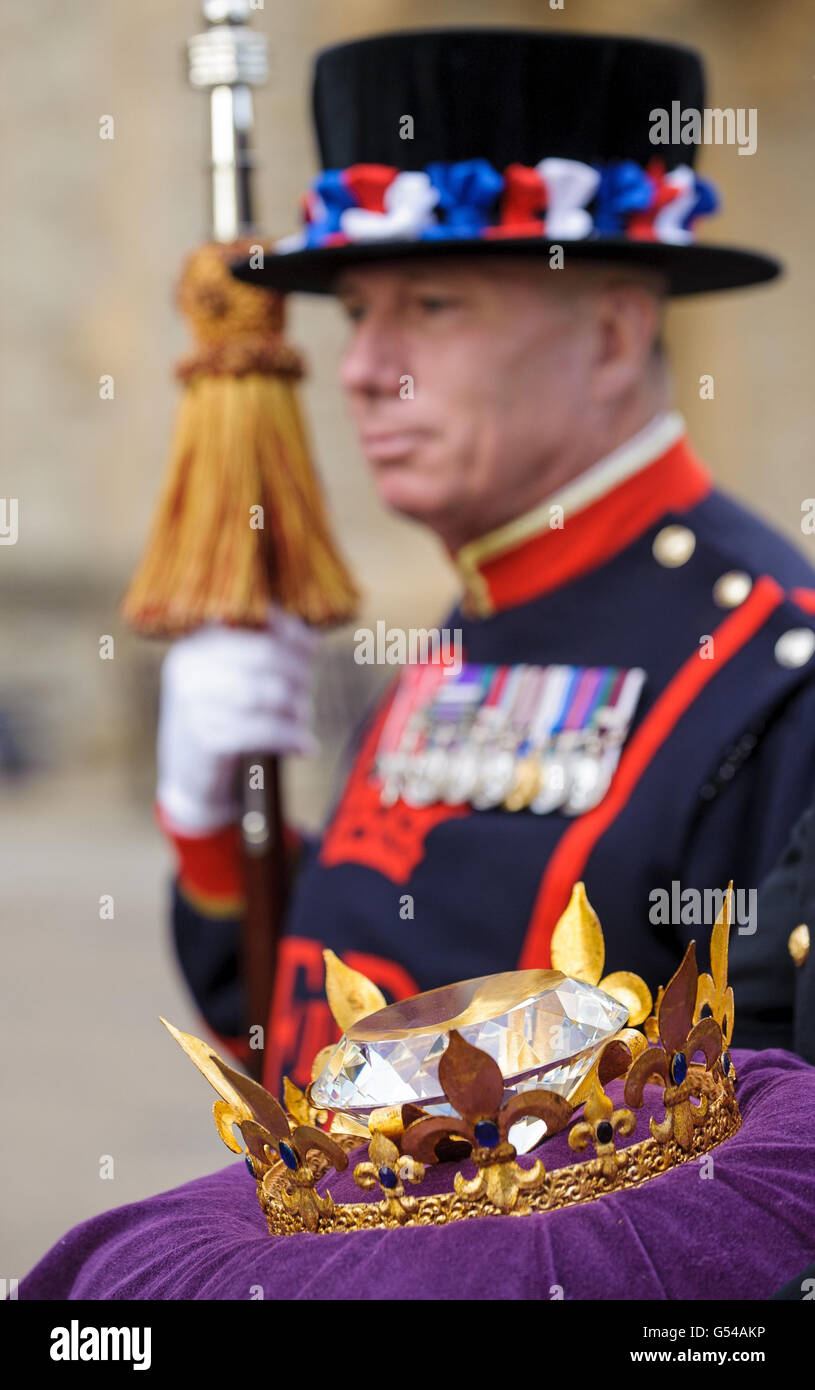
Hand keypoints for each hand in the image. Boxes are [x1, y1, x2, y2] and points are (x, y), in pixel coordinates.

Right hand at [156, 607, 318, 833]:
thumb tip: (311, 639)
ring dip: (295, 708)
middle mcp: (188, 669)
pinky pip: (259, 732)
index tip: (315, 648)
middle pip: (263, 656)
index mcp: (195, 644)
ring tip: (304, 718)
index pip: (254, 627)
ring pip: (264, 694)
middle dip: (297, 672)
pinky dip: (289, 738)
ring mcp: (192, 705)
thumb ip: (267, 651)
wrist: (188, 775)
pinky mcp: (204, 741)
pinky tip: (306, 747)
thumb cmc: (221, 717)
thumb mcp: (232, 677)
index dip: (291, 637)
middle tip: (308, 691)